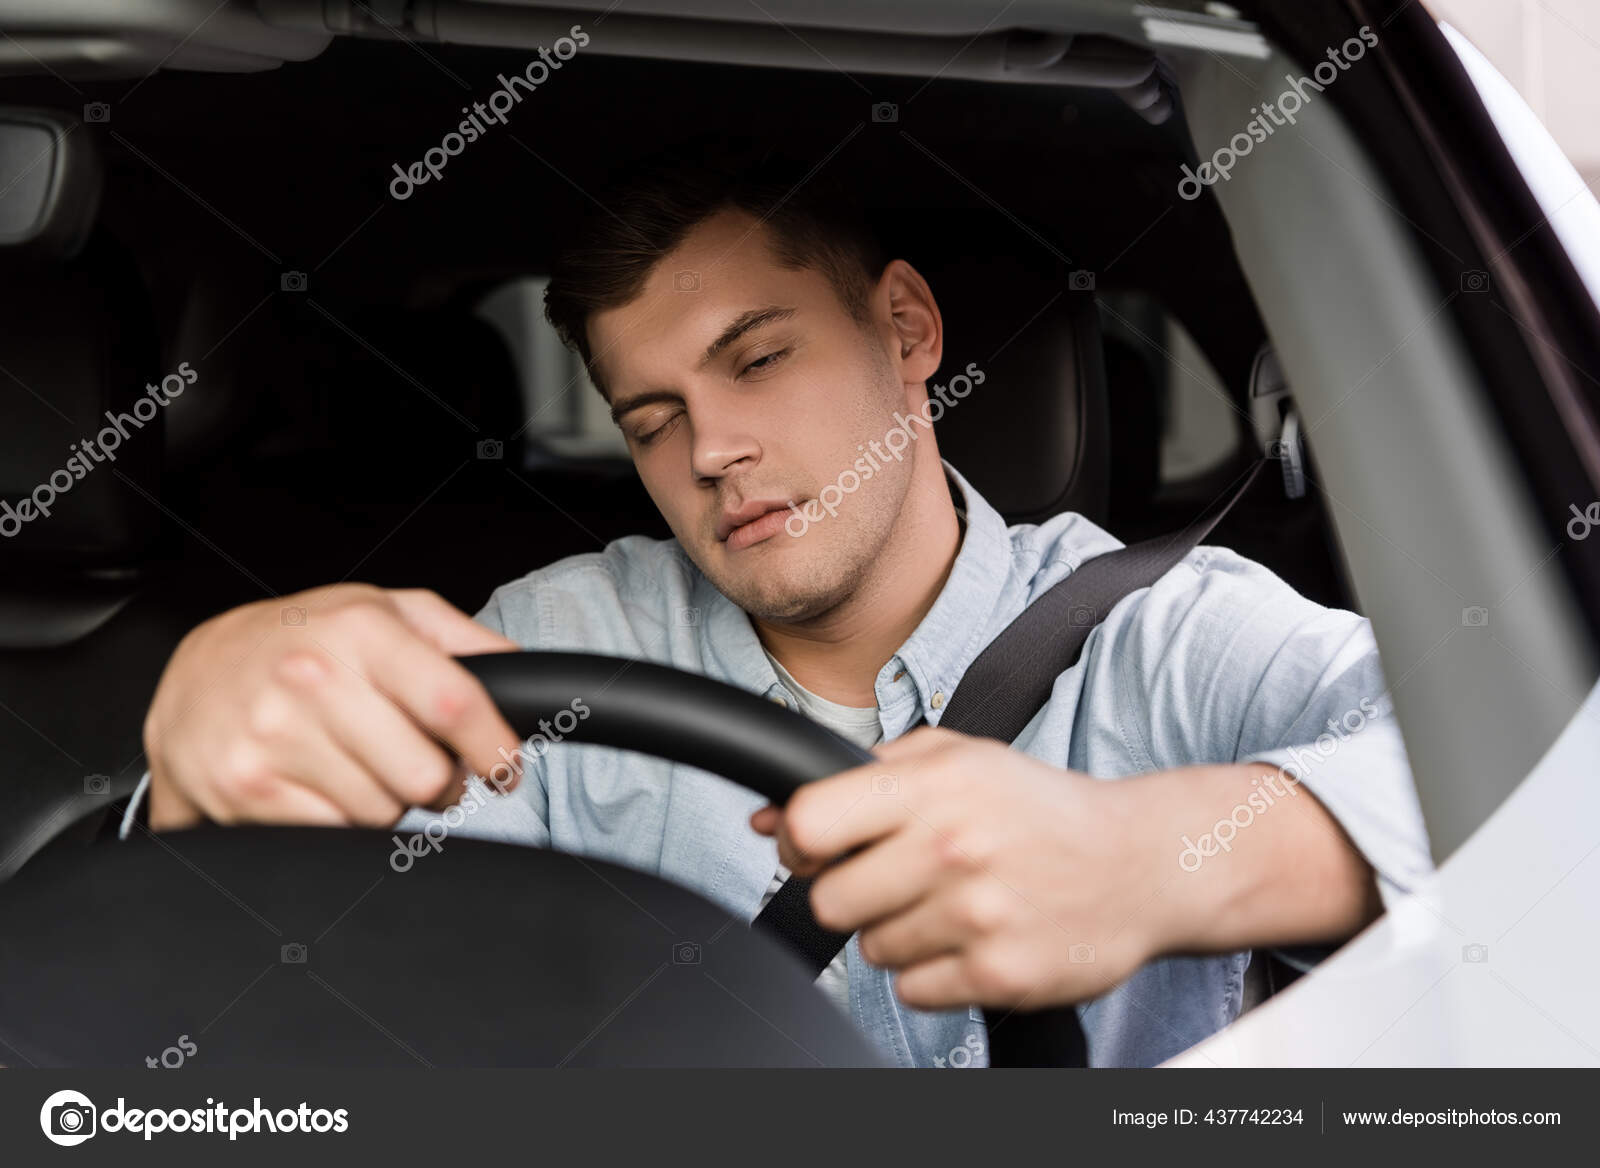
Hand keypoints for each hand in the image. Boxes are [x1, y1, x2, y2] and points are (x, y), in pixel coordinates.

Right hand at [144, 585, 522, 830]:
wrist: (196, 675)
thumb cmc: (303, 640)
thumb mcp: (383, 611)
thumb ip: (460, 639)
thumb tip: (520, 674)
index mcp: (360, 629)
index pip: (454, 702)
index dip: (495, 747)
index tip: (505, 768)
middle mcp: (314, 678)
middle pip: (425, 774)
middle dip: (441, 784)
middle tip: (423, 767)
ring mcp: (275, 736)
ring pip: (383, 811)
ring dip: (388, 801)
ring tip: (359, 764)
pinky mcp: (247, 787)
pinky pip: (335, 833)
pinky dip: (343, 820)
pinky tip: (325, 784)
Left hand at [753, 728, 1379, 1010]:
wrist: (1141, 863)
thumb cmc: (1037, 807)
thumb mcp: (958, 758)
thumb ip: (863, 774)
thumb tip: (770, 818)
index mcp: (936, 785)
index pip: (811, 822)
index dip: (801, 842)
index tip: (822, 847)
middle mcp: (953, 848)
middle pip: (828, 901)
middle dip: (854, 893)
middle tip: (900, 878)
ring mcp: (978, 916)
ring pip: (870, 950)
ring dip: (900, 932)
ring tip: (953, 902)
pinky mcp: (999, 974)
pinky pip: (913, 991)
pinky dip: (935, 973)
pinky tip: (974, 937)